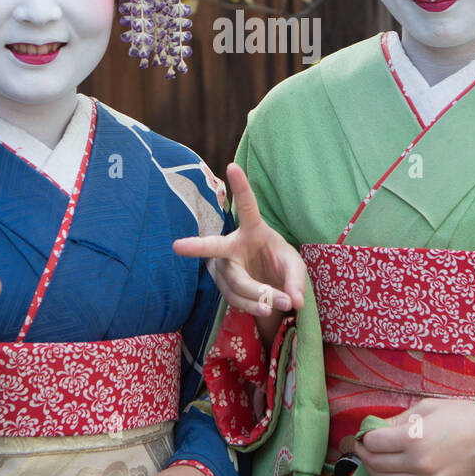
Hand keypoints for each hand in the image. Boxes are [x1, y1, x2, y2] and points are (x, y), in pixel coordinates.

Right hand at [172, 163, 306, 315]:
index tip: (232, 166)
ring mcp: (224, 267)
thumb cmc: (280, 265)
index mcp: (253, 229)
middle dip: (196, 246)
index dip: (240, 187)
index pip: (246, 206)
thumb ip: (296, 280)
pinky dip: (254, 306)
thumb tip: (293, 301)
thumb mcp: (295, 267)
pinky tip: (266, 309)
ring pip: (236, 283)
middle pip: (216, 249)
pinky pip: (236, 299)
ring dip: (259, 297)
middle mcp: (232, 245)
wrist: (270, 287)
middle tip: (178, 246)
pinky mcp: (223, 286)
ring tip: (280, 305)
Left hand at [356, 398, 474, 475]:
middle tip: (365, 447)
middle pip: (377, 463)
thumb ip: (399, 420)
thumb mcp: (427, 408)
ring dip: (376, 472)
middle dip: (366, 454)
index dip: (364, 437)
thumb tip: (377, 429)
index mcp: (414, 436)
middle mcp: (419, 462)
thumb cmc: (462, 416)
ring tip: (377, 462)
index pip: (373, 442)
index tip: (365, 434)